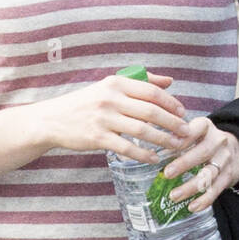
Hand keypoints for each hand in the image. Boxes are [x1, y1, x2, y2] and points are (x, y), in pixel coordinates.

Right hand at [35, 71, 189, 161]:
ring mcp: (103, 118)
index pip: (152, 91)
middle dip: (173, 123)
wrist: (52, 119)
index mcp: (116, 82)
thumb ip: (141, 81)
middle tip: (186, 132)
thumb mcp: (109, 85)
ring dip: (163, 139)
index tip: (183, 113)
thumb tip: (170, 81)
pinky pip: (127, 148)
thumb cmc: (86, 103)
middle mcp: (110, 98)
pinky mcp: (97, 137)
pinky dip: (144, 154)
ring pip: (142, 130)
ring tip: (176, 146)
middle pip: (151, 111)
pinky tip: (154, 158)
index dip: (171, 103)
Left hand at [158, 116, 238, 212]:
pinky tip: (192, 206)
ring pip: (209, 174)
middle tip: (167, 174)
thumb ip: (177, 134)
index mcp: (207, 128)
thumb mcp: (197, 130)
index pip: (197, 128)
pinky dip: (204, 200)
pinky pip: (216, 190)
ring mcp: (225, 160)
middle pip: (203, 153)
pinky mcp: (228, 177)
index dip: (184, 137)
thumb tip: (147, 136)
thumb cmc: (207, 140)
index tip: (168, 144)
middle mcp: (218, 142)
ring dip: (191, 187)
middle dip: (184, 164)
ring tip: (173, 196)